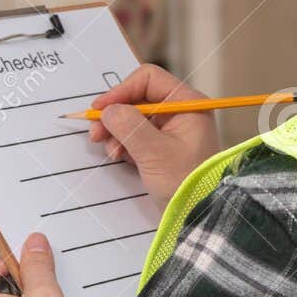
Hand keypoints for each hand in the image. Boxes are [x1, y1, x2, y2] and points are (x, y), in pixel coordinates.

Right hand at [89, 63, 220, 202]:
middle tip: (96, 132)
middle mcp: (179, 111)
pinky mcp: (162, 146)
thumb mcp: (155, 153)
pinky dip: (123, 142)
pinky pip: (135, 134)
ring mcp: (170, 129)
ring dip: (116, 131)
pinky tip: (120, 156)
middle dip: (115, 114)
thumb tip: (108, 111)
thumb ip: (129, 126)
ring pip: (132, 117)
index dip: (121, 90)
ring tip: (112, 151)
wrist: (200, 216)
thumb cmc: (187, 183)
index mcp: (187, 104)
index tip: (100, 109)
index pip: (148, 79)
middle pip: (137, 98)